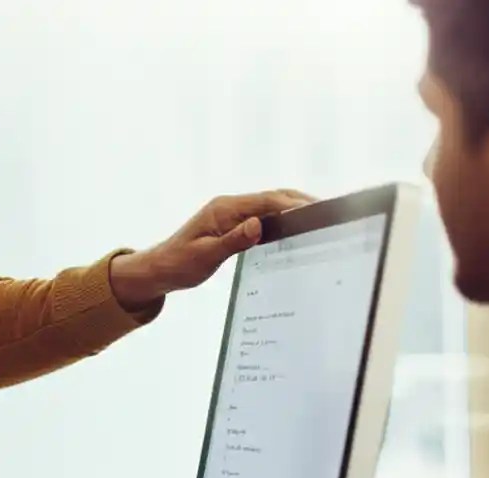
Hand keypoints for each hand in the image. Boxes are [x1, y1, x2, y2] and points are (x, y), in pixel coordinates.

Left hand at [110, 189, 314, 308]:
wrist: (158, 270)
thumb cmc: (178, 264)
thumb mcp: (205, 257)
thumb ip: (233, 242)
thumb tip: (257, 226)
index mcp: (224, 209)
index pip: (267, 201)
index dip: (294, 204)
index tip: (318, 210)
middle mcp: (229, 206)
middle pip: (273, 197)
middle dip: (301, 201)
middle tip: (330, 211)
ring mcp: (231, 214)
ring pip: (269, 205)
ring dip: (293, 209)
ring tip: (321, 218)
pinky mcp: (232, 224)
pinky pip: (263, 217)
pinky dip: (281, 219)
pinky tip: (296, 229)